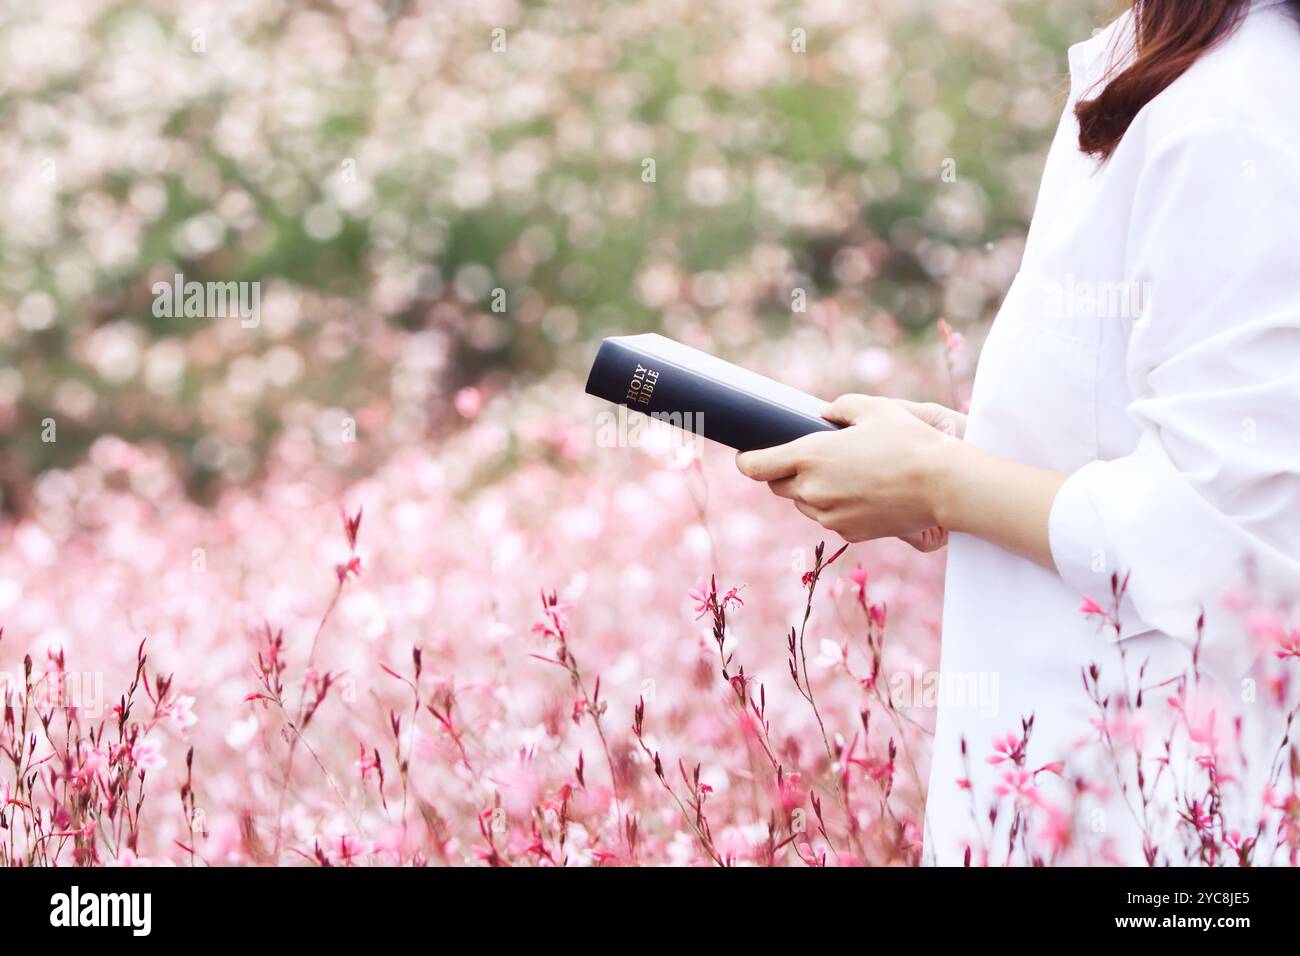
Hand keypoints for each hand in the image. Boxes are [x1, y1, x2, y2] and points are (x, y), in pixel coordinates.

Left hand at [735, 394, 953, 546]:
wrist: (942, 485)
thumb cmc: (908, 440)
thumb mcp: (874, 408)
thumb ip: (841, 408)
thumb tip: (824, 414)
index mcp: (809, 456)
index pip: (755, 467)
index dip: (746, 461)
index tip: (746, 457)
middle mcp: (812, 490)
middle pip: (778, 487)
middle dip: (784, 473)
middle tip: (805, 460)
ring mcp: (829, 516)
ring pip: (804, 504)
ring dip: (811, 491)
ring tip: (843, 474)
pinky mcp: (848, 533)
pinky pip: (829, 518)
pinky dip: (835, 507)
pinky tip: (862, 492)